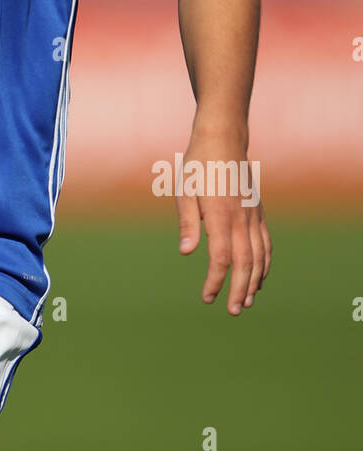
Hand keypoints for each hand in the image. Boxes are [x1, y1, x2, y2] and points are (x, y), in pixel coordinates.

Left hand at [174, 142, 271, 314]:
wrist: (223, 139)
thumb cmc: (198, 165)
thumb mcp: (184, 190)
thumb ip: (187, 222)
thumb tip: (186, 252)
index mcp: (220, 215)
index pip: (221, 258)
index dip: (215, 281)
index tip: (207, 297)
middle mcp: (241, 218)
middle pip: (244, 263)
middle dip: (238, 289)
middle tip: (232, 310)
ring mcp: (253, 215)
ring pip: (259, 256)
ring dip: (254, 281)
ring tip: (246, 301)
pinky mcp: (258, 212)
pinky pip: (266, 243)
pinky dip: (265, 263)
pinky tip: (260, 277)